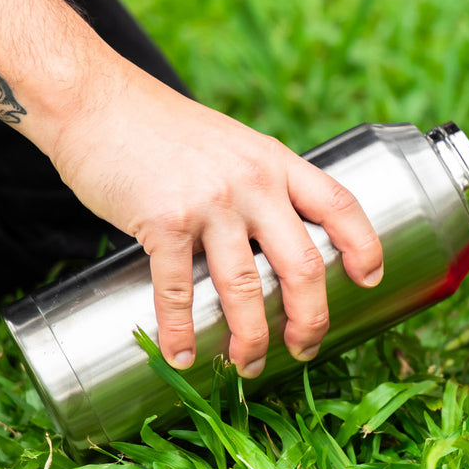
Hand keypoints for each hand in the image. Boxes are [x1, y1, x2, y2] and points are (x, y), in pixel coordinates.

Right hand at [50, 72, 383, 377]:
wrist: (97, 102)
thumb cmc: (164, 129)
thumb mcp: (234, 145)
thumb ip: (260, 185)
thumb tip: (278, 241)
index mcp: (277, 163)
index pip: (339, 206)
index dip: (364, 246)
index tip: (371, 280)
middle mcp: (254, 184)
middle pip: (303, 264)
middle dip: (310, 318)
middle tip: (305, 348)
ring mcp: (211, 203)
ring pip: (246, 287)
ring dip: (251, 338)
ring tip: (248, 366)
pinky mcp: (164, 221)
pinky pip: (178, 289)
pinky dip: (180, 331)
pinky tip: (182, 356)